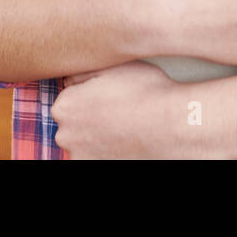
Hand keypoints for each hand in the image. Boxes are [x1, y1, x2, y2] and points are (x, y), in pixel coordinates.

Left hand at [53, 61, 184, 158]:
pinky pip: (98, 157)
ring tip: (124, 128)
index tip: (108, 96)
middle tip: (117, 112)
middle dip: (91, 119)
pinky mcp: (98, 169)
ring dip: (98, 138)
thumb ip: (79, 74)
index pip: (69, 100)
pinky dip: (107, 153)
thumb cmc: (144, 91)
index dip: (90, 96)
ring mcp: (80, 156)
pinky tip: (125, 141)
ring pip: (85, 144)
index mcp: (64, 106)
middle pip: (74, 125)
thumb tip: (68, 81)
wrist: (171, 124)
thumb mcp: (110, 67)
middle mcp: (65, 135)